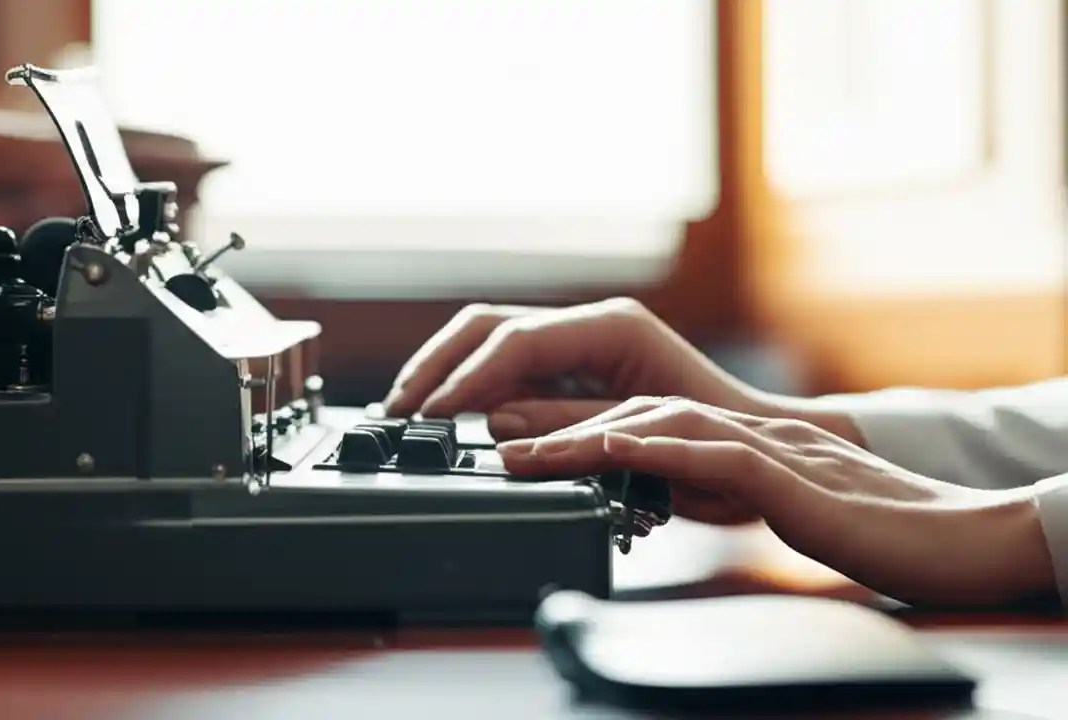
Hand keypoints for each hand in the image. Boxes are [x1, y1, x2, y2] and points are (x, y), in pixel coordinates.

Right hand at [382, 298, 762, 440]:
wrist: (762, 448)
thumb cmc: (722, 441)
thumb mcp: (646, 436)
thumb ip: (569, 426)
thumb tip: (495, 423)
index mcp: (613, 328)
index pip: (516, 340)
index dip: (465, 376)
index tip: (430, 413)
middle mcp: (592, 325)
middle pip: (489, 326)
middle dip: (438, 364)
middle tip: (399, 410)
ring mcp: (581, 344)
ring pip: (490, 340)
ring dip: (446, 373)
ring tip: (409, 412)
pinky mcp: (574, 370)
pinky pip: (507, 368)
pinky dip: (470, 388)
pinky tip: (448, 416)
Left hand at [497, 397, 1056, 606]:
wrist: (927, 530)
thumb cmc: (839, 517)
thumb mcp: (742, 497)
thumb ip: (688, 482)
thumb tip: (628, 478)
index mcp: (710, 436)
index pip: (620, 421)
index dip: (553, 425)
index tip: (491, 438)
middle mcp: (723, 428)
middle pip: (620, 410)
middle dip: (544, 418)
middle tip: (478, 431)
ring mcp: (752, 445)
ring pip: (654, 423)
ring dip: (581, 432)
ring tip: (520, 449)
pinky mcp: (782, 475)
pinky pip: (714, 455)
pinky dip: (660, 450)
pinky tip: (617, 449)